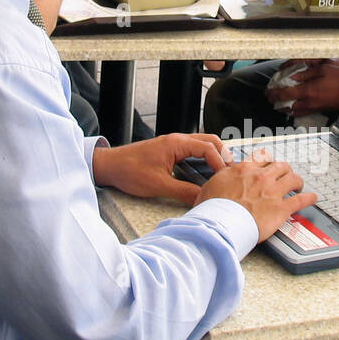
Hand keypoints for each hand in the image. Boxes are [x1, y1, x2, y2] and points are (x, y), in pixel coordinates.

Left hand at [91, 133, 230, 205]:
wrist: (108, 166)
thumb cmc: (129, 171)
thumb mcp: (159, 185)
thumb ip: (184, 192)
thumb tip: (203, 200)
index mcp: (176, 143)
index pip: (209, 148)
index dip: (220, 163)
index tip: (225, 179)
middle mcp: (177, 139)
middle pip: (210, 140)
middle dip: (223, 155)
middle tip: (230, 173)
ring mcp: (173, 143)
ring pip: (202, 143)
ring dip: (214, 156)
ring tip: (222, 174)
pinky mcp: (169, 150)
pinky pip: (192, 149)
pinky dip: (203, 158)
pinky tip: (204, 173)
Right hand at [195, 158, 317, 241]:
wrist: (220, 224)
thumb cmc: (213, 209)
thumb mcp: (210, 185)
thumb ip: (221, 178)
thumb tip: (220, 177)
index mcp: (244, 170)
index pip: (261, 158)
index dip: (267, 161)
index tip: (268, 164)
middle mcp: (261, 177)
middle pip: (280, 166)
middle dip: (284, 170)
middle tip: (285, 174)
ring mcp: (273, 192)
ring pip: (293, 178)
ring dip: (297, 181)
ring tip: (298, 184)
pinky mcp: (281, 208)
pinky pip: (300, 200)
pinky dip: (308, 198)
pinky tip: (312, 198)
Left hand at [267, 60, 338, 116]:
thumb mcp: (323, 69)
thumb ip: (306, 73)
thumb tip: (293, 77)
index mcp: (308, 90)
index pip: (285, 94)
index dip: (273, 94)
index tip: (267, 92)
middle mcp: (309, 102)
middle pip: (287, 106)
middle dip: (276, 103)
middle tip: (269, 99)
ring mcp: (314, 108)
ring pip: (294, 112)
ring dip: (284, 109)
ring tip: (278, 105)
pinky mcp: (320, 110)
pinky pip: (303, 113)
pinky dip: (295, 112)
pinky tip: (293, 109)